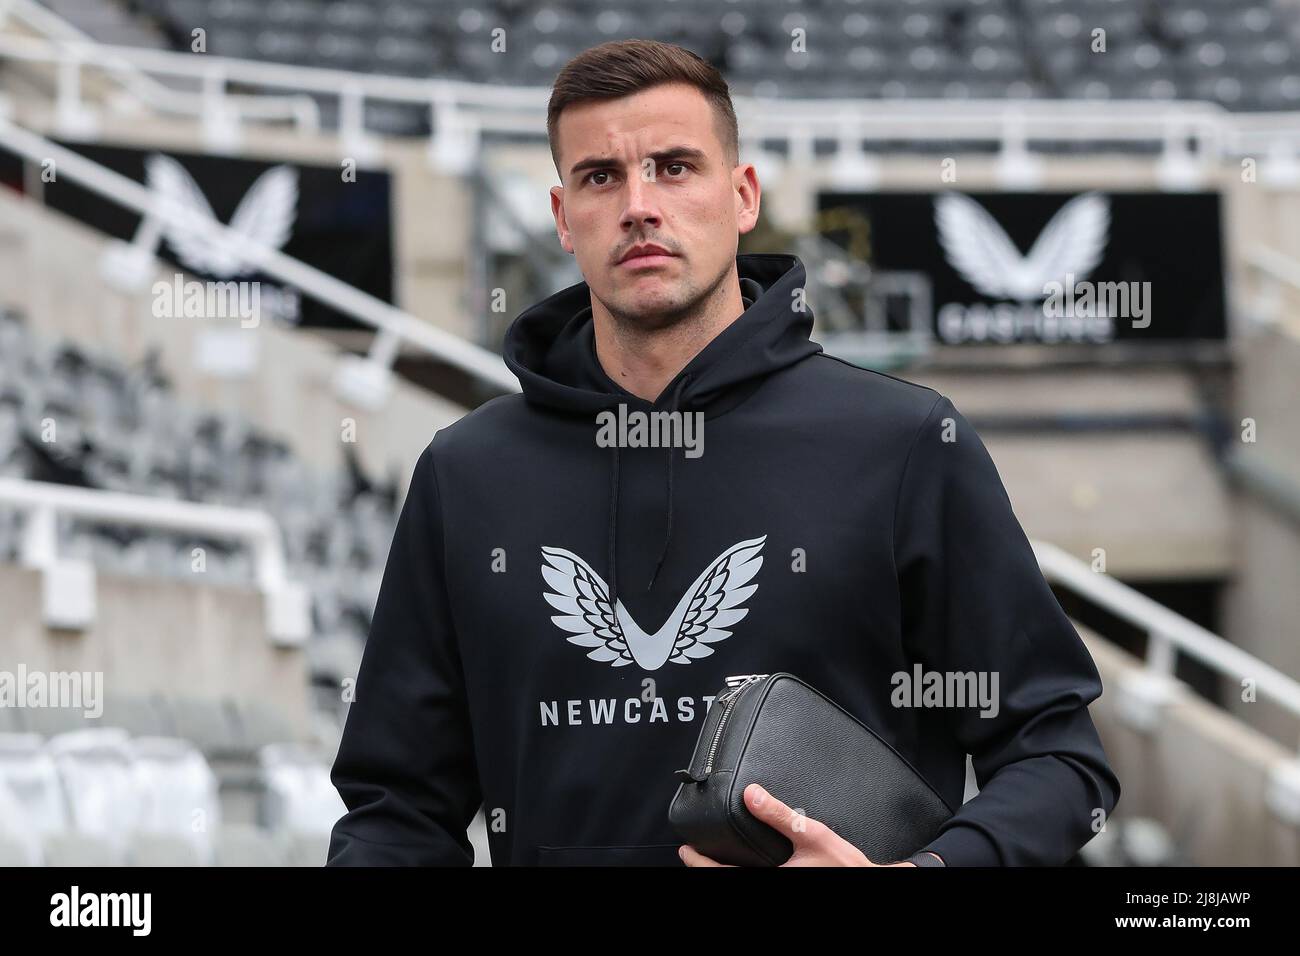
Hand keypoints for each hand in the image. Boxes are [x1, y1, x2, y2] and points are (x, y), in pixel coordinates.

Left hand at [678, 783, 922, 866]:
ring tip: (715, 860)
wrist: (871, 881)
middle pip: (728, 881)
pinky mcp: (790, 887)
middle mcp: (772, 886)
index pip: (721, 874)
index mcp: (771, 880)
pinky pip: (757, 884)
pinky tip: (748, 866)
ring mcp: (781, 890)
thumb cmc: (845, 866)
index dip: (699, 862)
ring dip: (727, 873)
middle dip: (709, 869)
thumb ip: (779, 815)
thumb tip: (750, 793)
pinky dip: (745, 874)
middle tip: (694, 855)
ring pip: (742, 885)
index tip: (686, 850)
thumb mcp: (811, 834)